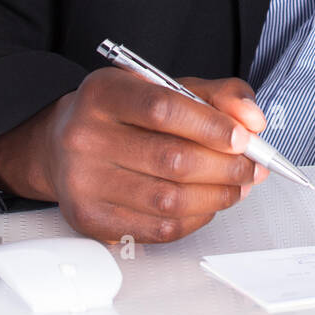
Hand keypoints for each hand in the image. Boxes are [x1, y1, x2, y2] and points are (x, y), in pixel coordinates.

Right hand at [0, 68, 269, 243]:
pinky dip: (195, 218)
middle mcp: (85, 136)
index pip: (164, 109)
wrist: (63, 143)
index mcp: (104, 94)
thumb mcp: (167, 87)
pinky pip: (157, 228)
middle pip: (172, 160)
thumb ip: (217, 95)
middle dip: (226, 167)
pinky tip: (207, 203)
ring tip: (238, 186)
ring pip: (169, 199)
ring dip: (217, 195)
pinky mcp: (89, 219)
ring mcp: (83, 182)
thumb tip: (252, 120)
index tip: (244, 136)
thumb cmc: (124, 113)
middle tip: (252, 166)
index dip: (212, 125)